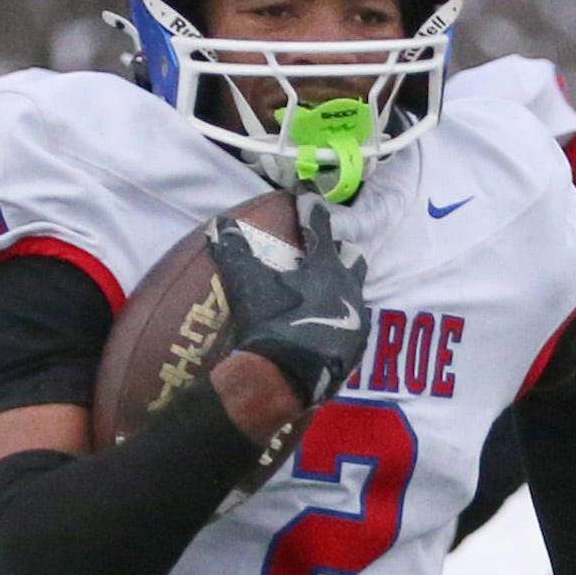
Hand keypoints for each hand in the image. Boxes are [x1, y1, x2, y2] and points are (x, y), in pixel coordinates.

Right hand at [207, 196, 368, 413]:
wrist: (284, 381)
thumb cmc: (269, 326)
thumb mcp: (248, 286)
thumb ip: (235, 253)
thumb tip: (219, 224)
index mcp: (325, 269)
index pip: (320, 227)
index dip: (311, 208)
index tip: (306, 193)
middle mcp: (348, 291)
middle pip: (352, 259)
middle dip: (339, 252)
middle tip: (324, 252)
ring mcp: (356, 323)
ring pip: (356, 294)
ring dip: (342, 288)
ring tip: (325, 292)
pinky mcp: (355, 352)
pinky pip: (353, 328)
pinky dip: (341, 322)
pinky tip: (327, 328)